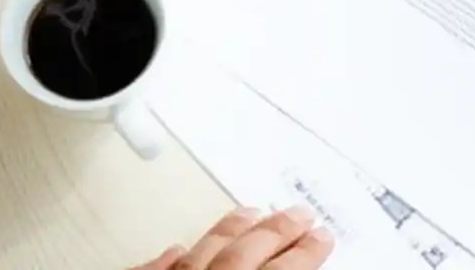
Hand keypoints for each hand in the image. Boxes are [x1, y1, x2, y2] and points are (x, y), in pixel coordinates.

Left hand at [131, 206, 333, 269]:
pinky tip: (174, 248)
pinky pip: (151, 269)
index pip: (282, 268)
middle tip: (301, 213)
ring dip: (231, 229)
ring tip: (252, 211)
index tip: (323, 237)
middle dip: (278, 229)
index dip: (307, 252)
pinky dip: (167, 259)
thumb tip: (300, 266)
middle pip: (246, 251)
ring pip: (202, 249)